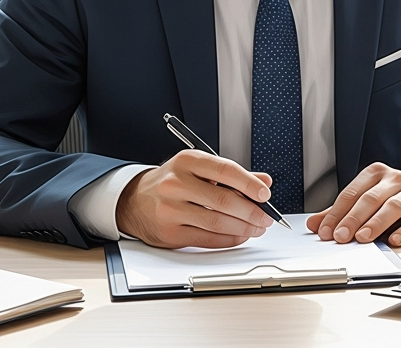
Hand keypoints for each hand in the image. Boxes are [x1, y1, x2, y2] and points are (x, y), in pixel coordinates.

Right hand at [116, 150, 274, 248]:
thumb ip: (233, 175)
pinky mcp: (169, 233)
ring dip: (243, 227)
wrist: (134, 201)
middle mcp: (176, 184)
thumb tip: (264, 182)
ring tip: (257, 227)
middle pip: (223, 200)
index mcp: (187, 161)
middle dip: (251, 211)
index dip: (249, 183)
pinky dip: (229, 239)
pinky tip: (240, 235)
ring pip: (216, 222)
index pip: (225, 170)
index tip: (265, 194)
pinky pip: (206, 239)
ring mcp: (170, 210)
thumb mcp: (199, 169)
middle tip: (266, 217)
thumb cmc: (173, 182)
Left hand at [307, 163, 400, 246]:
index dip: (337, 213)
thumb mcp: (369, 200)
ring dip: (376, 223)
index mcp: (376, 174)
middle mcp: (396, 179)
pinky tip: (394, 240)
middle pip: (371, 198)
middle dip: (354, 219)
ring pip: (394, 206)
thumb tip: (314, 224)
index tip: (326, 231)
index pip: (352, 192)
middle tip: (341, 237)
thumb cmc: (396, 198)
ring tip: (363, 238)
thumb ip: (342, 211)